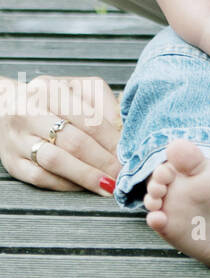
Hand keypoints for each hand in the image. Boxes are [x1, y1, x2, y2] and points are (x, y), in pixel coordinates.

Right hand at [0, 74, 121, 194]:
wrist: (8, 106)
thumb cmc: (54, 98)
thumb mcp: (80, 89)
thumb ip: (104, 105)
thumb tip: (125, 132)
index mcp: (49, 90)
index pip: (89, 120)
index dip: (112, 141)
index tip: (129, 155)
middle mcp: (29, 113)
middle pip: (73, 142)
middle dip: (103, 161)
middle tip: (123, 173)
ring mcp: (18, 139)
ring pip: (56, 161)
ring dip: (86, 176)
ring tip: (108, 185)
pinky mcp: (12, 162)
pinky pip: (40, 178)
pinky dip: (65, 184)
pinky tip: (83, 188)